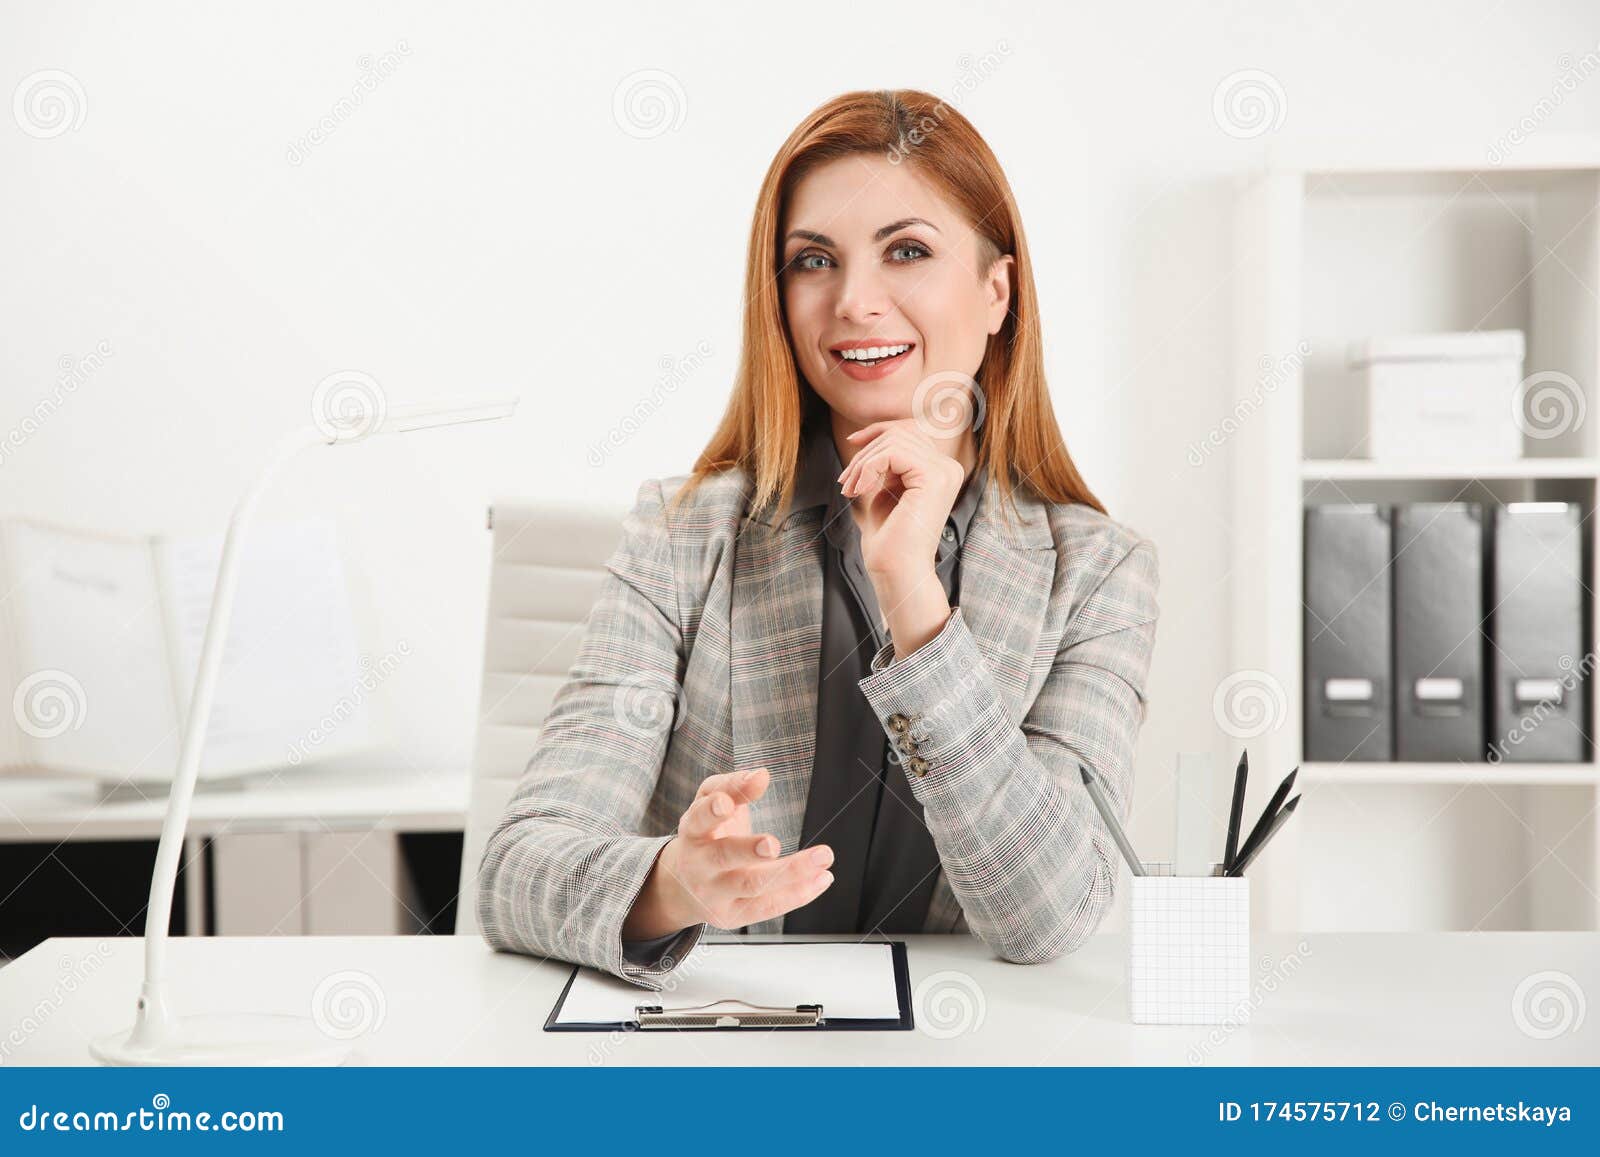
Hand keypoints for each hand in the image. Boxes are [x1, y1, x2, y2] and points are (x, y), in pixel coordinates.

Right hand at [621, 767, 834, 939]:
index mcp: (693, 832)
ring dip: (792, 872)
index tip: (726, 803)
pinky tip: (821, 878)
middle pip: (724, 857)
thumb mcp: (709, 805)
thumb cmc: (705, 837)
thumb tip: (760, 776)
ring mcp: (715, 894)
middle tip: (772, 844)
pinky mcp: (732, 916)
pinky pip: (768, 907)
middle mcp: (699, 866)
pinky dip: (798, 893)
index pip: (699, 819)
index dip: (712, 811)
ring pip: (753, 885)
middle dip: (749, 850)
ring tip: (823, 856)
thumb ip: (733, 786)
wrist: (682, 888)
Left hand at [837, 418, 966, 582]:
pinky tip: (858, 491)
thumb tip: (872, 435)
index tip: (852, 442)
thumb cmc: (889, 539)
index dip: (877, 431)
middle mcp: (949, 468)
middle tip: (846, 483)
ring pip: (894, 441)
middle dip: (865, 452)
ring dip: (862, 463)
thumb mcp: (886, 490)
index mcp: (941, 470)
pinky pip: (892, 453)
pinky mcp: (933, 478)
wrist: (897, 571)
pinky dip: (868, 468)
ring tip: (850, 489)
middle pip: (899, 433)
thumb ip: (886, 464)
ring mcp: (944, 472)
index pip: (909, 431)